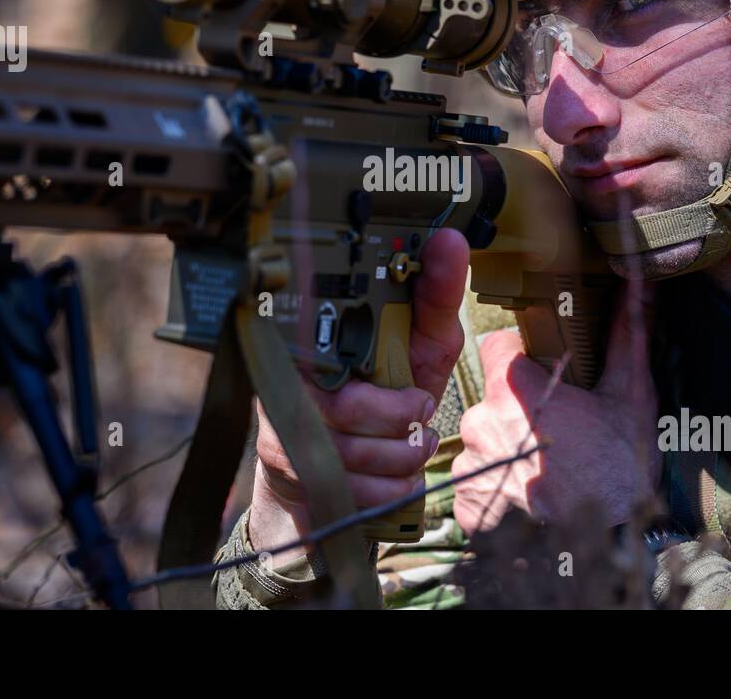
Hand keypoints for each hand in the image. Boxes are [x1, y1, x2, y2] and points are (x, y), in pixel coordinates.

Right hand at [249, 228, 469, 561]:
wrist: (342, 459)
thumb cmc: (381, 396)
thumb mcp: (419, 343)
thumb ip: (435, 298)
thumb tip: (449, 241)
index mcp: (318, 338)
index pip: (333, 341)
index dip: (383, 378)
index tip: (418, 396)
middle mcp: (290, 378)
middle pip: (347, 408)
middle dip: (401, 420)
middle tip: (419, 415)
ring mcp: (282, 425)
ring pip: (352, 452)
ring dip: (399, 457)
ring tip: (411, 443)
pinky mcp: (287, 469)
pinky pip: (350, 488)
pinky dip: (387, 487)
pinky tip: (392, 473)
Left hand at [451, 286, 661, 533]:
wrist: (602, 551)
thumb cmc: (618, 475)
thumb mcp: (631, 400)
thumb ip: (627, 338)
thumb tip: (638, 287)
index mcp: (513, 389)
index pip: (495, 346)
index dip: (518, 356)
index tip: (540, 373)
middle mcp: (480, 422)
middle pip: (490, 398)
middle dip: (517, 410)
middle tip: (557, 434)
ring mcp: (469, 466)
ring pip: (482, 441)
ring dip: (506, 450)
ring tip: (546, 473)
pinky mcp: (465, 506)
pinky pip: (475, 484)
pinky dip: (497, 488)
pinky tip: (531, 499)